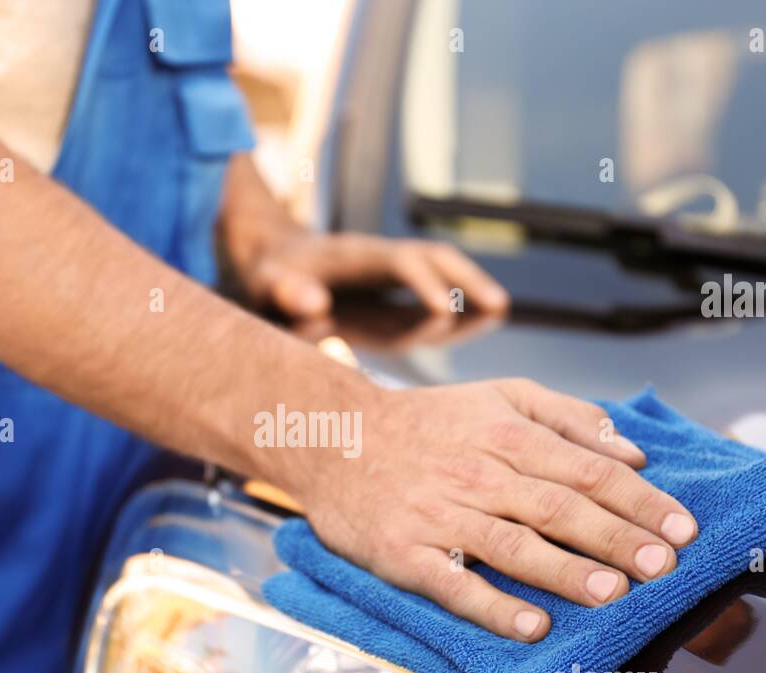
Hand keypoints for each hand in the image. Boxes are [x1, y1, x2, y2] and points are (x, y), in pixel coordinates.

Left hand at [230, 228, 509, 336]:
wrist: (273, 260)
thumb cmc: (268, 276)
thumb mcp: (265, 282)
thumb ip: (285, 293)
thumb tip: (316, 308)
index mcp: (353, 257)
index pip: (397, 265)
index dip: (421, 285)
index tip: (443, 310)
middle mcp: (379, 260)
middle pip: (432, 259)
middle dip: (465, 279)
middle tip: (498, 305)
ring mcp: (389, 277)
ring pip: (441, 276)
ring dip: (472, 291)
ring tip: (500, 312)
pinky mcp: (391, 298)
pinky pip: (430, 299)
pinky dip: (457, 310)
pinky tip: (481, 324)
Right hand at [284, 379, 697, 641]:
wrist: (334, 438)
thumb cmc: (427, 422)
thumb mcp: (498, 396)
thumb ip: (567, 417)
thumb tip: (633, 452)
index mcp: (506, 435)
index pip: (587, 468)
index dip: (639, 500)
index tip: (683, 527)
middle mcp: (477, 475)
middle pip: (559, 508)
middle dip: (618, 539)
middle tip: (666, 566)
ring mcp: (440, 517)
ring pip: (513, 547)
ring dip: (567, 572)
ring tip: (614, 593)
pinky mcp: (406, 554)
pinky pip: (454, 583)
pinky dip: (493, 606)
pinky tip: (532, 626)